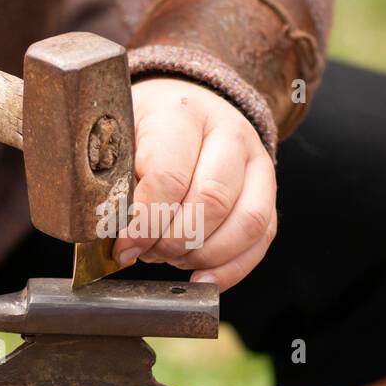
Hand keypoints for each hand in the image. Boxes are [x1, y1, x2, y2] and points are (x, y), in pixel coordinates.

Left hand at [113, 78, 275, 290]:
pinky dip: (230, 268)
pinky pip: (260, 239)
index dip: (145, 223)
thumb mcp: (120, 140)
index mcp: (184, 114)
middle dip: (174, 242)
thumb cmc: (144, 129)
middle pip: (212, 202)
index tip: (123, 247)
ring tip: (170, 259)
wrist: (185, 107)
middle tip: (146, 253)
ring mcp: (257, 163)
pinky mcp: (268, 193)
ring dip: (203, 256)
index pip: (169, 177)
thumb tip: (117, 239)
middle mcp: (230, 134)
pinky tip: (200, 278)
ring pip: (246, 223)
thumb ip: (117, 184)